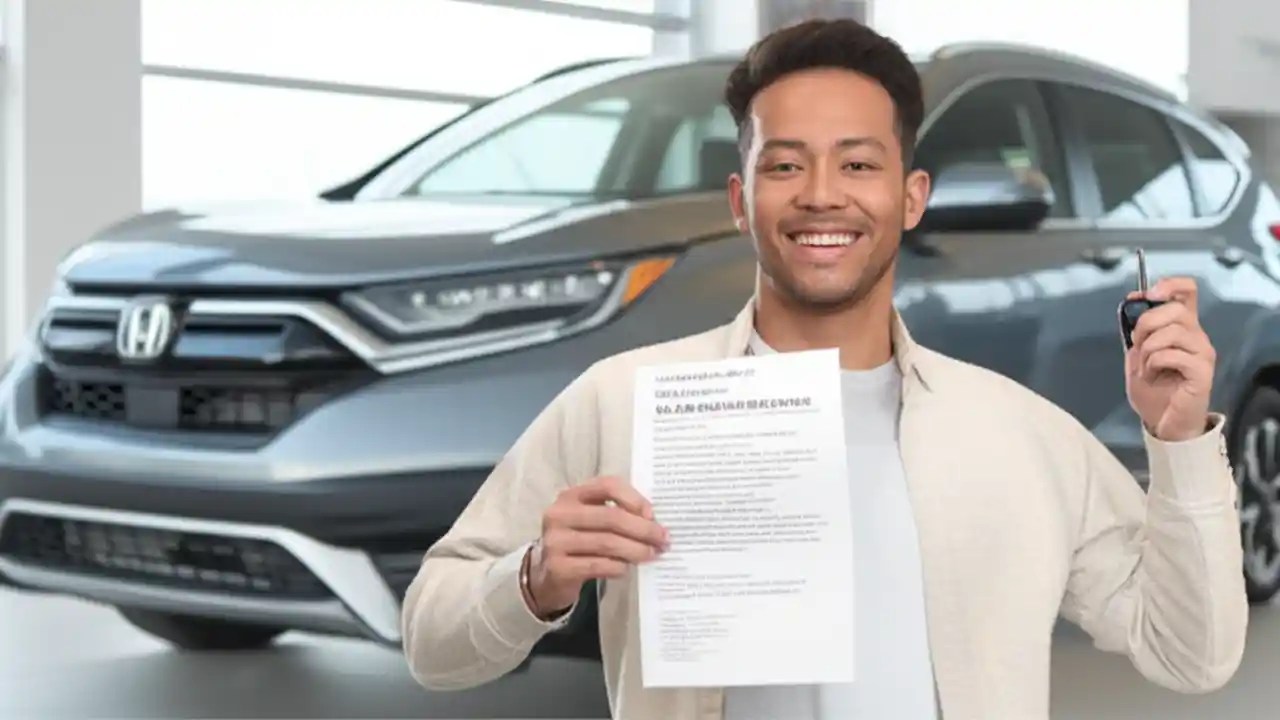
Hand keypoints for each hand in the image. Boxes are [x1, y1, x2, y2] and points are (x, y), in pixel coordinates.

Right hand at [524, 476, 668, 617]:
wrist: (545, 575)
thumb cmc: (577, 542)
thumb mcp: (590, 520)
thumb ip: (615, 514)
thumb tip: (653, 523)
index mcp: (571, 495)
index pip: (608, 485)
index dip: (634, 498)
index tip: (652, 515)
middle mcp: (559, 514)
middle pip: (611, 517)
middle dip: (643, 529)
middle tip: (663, 540)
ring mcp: (556, 541)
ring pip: (607, 542)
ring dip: (636, 550)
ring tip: (653, 555)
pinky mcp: (558, 567)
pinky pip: (599, 565)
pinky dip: (619, 566)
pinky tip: (627, 568)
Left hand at [1124, 277, 1215, 441]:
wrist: (1163, 424)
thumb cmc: (1153, 391)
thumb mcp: (1136, 355)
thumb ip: (1135, 331)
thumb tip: (1132, 301)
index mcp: (1182, 327)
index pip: (1187, 291)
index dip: (1169, 285)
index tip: (1147, 294)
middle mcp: (1196, 336)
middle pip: (1174, 309)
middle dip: (1145, 324)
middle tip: (1137, 346)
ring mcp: (1202, 353)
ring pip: (1171, 332)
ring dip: (1147, 349)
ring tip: (1145, 367)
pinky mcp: (1202, 371)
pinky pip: (1172, 354)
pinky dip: (1153, 363)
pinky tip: (1152, 376)